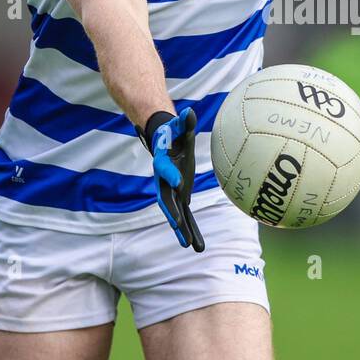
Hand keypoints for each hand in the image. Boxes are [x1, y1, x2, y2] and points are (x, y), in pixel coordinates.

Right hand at [141, 107, 204, 251]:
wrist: (165, 141)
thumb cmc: (174, 133)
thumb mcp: (180, 127)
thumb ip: (185, 122)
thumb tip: (190, 112)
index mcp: (163, 163)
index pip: (165, 171)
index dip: (171, 175)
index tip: (179, 182)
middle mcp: (164, 181)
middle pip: (167, 200)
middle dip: (172, 214)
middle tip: (178, 226)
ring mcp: (172, 191)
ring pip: (176, 213)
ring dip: (183, 230)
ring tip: (191, 246)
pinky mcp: (180, 196)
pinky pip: (185, 214)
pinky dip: (190, 228)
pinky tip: (196, 244)